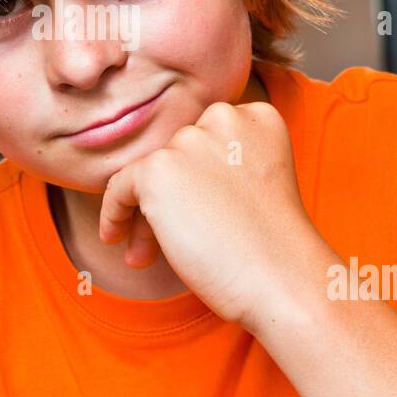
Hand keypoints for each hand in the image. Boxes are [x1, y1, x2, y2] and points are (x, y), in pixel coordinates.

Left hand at [98, 99, 323, 330]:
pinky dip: (113, 213)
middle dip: (170, 199)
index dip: (196, 179)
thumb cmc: (274, 249)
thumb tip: (160, 174)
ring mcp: (191, 140)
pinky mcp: (159, 168)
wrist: (282, 279)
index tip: (198, 215)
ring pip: (149, 174)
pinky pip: (119, 187)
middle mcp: (225, 117)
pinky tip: (114, 237)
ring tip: (143, 255)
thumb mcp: (254, 186)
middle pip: (178, 156)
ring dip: (145, 216)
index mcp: (258, 117)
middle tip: (167, 242)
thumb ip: (218, 166)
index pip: (207, 141)